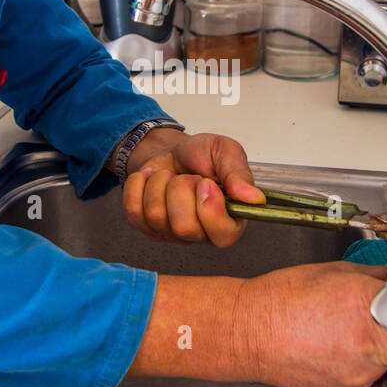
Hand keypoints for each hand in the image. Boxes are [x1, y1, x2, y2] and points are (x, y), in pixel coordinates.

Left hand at [121, 129, 264, 247]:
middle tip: (188, 176)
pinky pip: (133, 211)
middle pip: (184, 227)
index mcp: (231, 220)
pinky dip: (139, 185)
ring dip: (160, 184)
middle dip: (181, 189)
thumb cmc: (202, 155)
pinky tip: (151, 179)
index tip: (206, 183)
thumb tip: (253, 198)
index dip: (210, 209)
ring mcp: (172, 234)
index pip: (223, 236)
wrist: (173, 150)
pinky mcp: (147, 227)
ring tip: (171, 176)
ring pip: (157, 217)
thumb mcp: (226, 152)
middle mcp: (203, 233)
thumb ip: (239, 174)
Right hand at [235, 260, 386, 386]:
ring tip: (368, 337)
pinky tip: (341, 348)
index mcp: (370, 307)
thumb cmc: (284, 299)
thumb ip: (386, 281)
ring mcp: (360, 375)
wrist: (246, 333)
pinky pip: (373, 377)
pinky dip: (370, 363)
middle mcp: (369, 345)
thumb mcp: (342, 275)